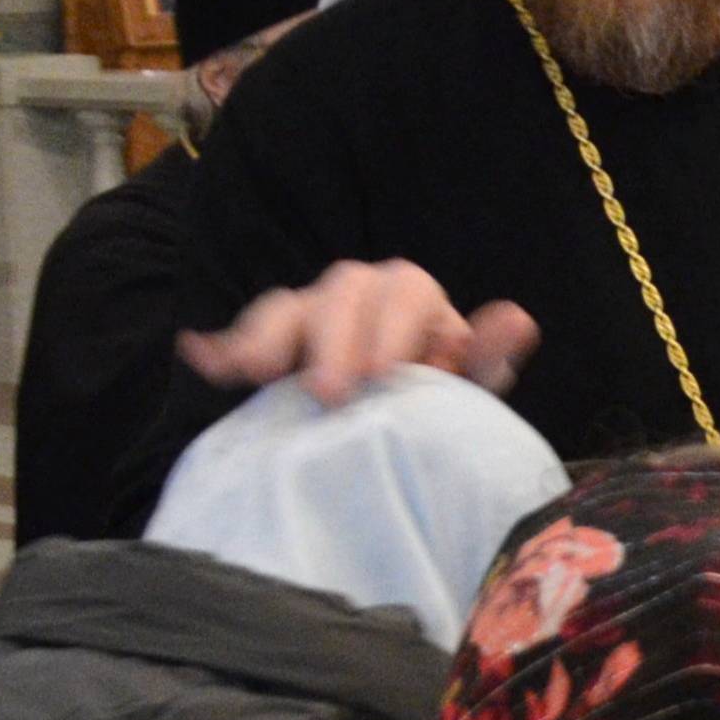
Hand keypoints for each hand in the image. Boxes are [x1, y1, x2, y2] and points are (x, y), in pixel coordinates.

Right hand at [180, 263, 536, 406]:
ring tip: (256, 374)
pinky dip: (223, 345)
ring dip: (272, 336)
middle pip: (343, 292)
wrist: (394, 428)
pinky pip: (243, 335)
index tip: (383, 373)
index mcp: (413, 300)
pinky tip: (200, 355)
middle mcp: (361, 298)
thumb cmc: (434, 403)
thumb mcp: (465, 386)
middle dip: (334, 338)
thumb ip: (485, 357)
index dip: (394, 327)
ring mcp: (312, 317)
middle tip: (329, 393)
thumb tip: (519, 318)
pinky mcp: (272, 347)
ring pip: (288, 307)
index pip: (405, 291)